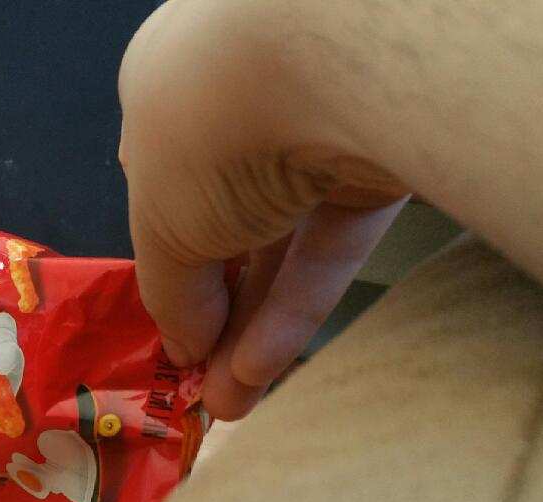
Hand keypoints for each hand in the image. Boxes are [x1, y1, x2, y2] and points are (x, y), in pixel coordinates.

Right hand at [119, 0, 407, 419]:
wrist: (327, 56)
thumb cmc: (207, 122)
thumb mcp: (158, 225)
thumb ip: (169, 292)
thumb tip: (185, 346)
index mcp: (169, 94)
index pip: (166, 193)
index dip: (170, 270)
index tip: (170, 338)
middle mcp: (241, 101)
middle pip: (229, 225)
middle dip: (214, 316)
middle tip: (203, 393)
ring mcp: (319, 127)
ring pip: (285, 240)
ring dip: (254, 326)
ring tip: (232, 404)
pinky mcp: (384, 154)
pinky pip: (334, 239)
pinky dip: (301, 301)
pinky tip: (265, 365)